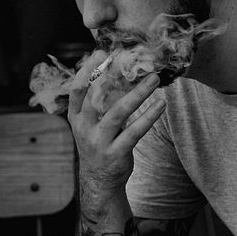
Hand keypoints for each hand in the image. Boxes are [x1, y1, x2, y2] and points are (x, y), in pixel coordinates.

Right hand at [68, 65, 166, 202]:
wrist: (99, 181)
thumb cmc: (99, 146)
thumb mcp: (91, 125)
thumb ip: (99, 105)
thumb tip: (115, 76)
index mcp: (76, 118)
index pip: (77, 89)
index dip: (87, 70)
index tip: (100, 54)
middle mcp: (85, 128)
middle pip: (98, 96)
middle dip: (114, 76)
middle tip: (133, 61)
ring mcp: (100, 141)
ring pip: (119, 112)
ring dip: (138, 94)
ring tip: (154, 80)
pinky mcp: (117, 153)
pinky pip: (135, 131)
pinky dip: (149, 116)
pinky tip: (160, 104)